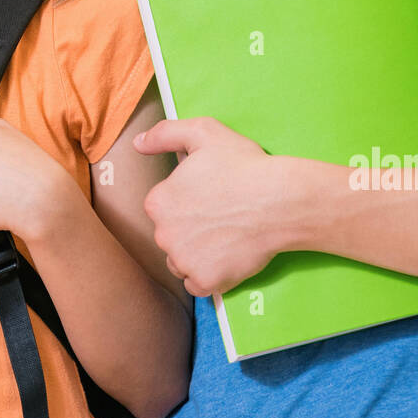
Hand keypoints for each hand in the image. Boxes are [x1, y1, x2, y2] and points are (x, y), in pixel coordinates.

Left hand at [134, 117, 283, 297]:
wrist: (280, 201)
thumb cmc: (244, 165)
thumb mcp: (203, 132)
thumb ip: (165, 134)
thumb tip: (138, 143)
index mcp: (158, 202)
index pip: (162, 208)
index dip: (186, 201)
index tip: (209, 195)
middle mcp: (163, 235)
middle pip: (170, 236)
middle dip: (189, 229)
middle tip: (221, 215)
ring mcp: (184, 261)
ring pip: (181, 262)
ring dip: (196, 254)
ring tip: (225, 236)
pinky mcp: (206, 281)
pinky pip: (197, 285)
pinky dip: (209, 277)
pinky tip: (227, 257)